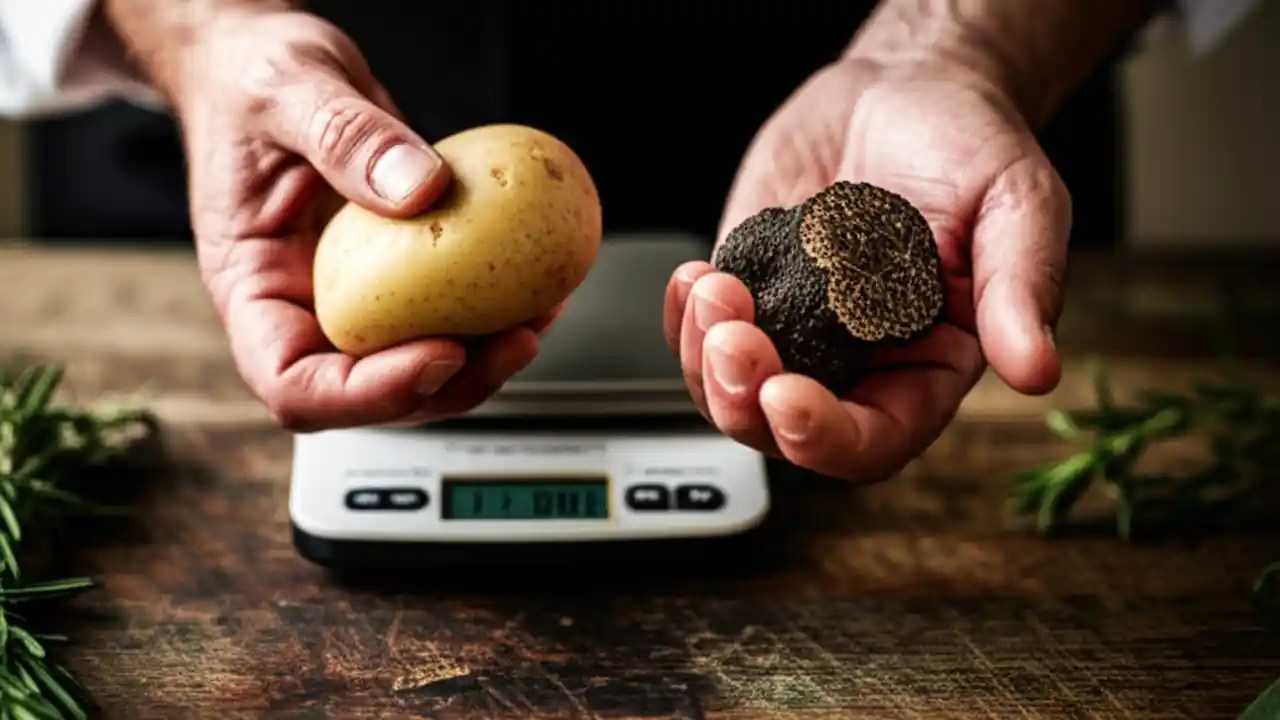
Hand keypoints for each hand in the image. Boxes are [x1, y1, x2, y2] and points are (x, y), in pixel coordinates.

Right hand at [165, 8, 548, 430]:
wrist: (264, 63)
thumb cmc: (250, 81)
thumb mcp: (288, 88)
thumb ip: (346, 137)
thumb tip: (422, 190)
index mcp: (252, 290)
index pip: (294, 383)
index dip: (367, 394)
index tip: (437, 353)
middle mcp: (302, 310)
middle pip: (371, 393)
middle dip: (452, 383)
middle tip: (517, 337)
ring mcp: (353, 300)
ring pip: (421, 366)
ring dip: (487, 357)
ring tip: (542, 312)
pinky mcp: (399, 279)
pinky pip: (447, 314)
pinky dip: (497, 311)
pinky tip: (541, 284)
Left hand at [664, 58, 1068, 481]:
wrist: (907, 91)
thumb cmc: (972, 149)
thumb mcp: (1018, 204)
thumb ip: (1022, 286)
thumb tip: (1037, 370)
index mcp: (925, 368)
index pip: (872, 442)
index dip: (826, 439)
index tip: (788, 397)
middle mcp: (853, 366)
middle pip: (781, 432)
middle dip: (743, 399)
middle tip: (734, 337)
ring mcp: (791, 331)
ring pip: (727, 390)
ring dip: (703, 360)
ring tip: (709, 290)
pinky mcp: (748, 292)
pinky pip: (699, 333)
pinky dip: (683, 318)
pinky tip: (692, 277)